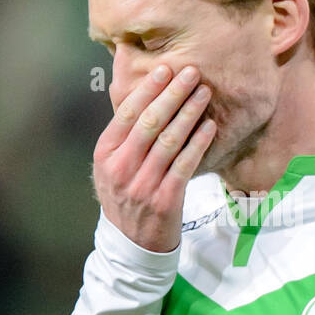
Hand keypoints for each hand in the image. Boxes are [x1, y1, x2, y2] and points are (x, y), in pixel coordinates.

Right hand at [92, 64, 215, 252]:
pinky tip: (209, 126)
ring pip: (169, 140)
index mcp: (105, 154)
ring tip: (204, 93)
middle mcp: (121, 167)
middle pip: (150, 122)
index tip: (166, 69)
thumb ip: (124, 138)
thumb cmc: (125, 198)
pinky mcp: (165, 200)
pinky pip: (184, 165)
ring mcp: (142, 185)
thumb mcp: (111, 167)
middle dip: (173, 94)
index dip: (148, 89)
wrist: (131, 245)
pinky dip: (198, 143)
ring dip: (189, 113)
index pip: (128, 114)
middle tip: (191, 73)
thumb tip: (145, 96)